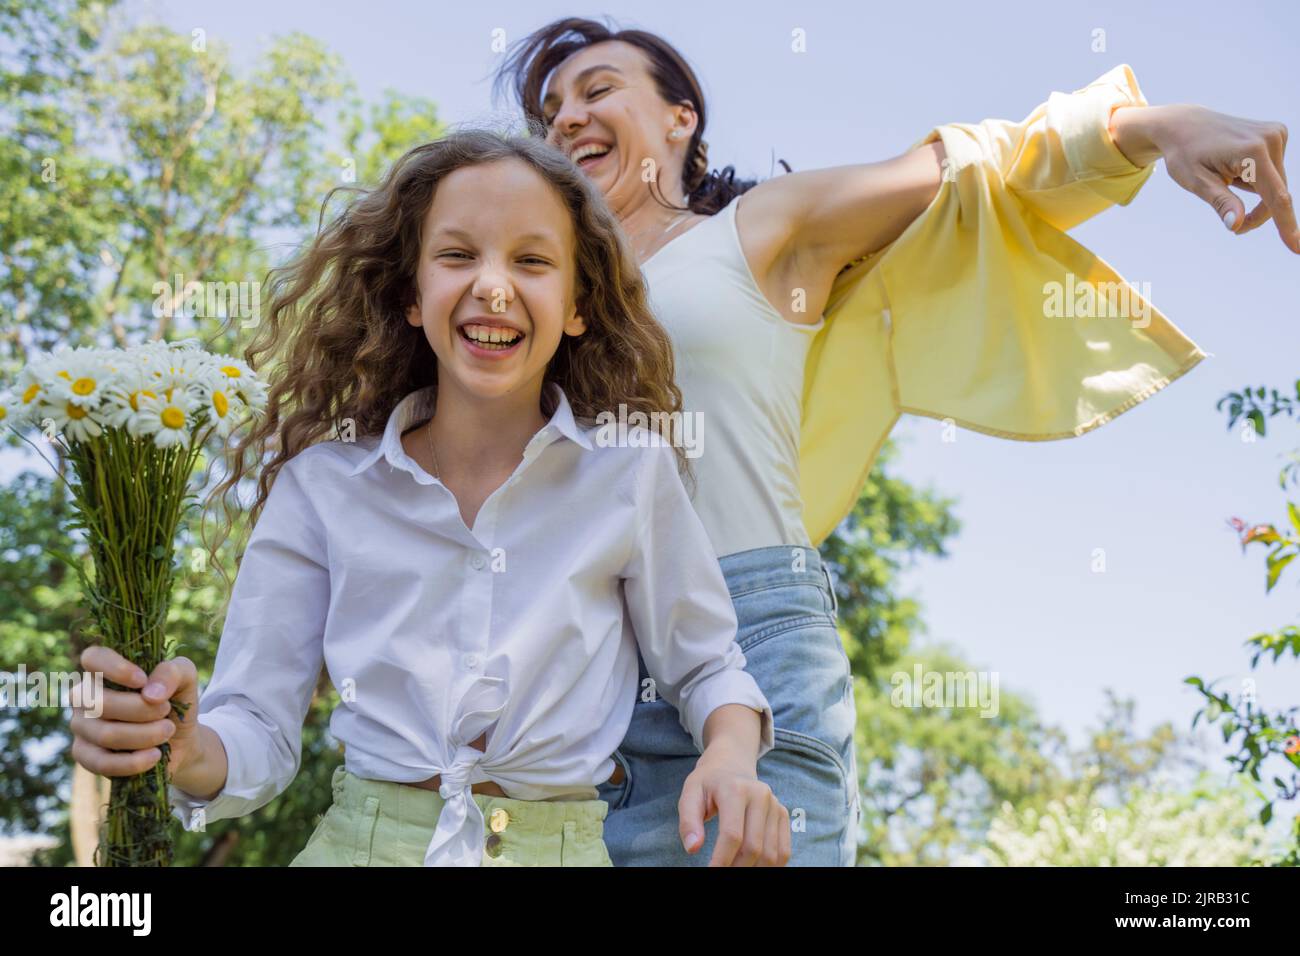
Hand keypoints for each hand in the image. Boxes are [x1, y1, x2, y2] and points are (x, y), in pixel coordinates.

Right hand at [70, 645, 200, 778]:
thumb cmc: (174, 699)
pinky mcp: (85, 755)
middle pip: (100, 702)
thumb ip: (172, 672)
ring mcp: (81, 726)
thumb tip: (151, 694)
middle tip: (166, 711)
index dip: (115, 668)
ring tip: (167, 731)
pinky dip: (133, 762)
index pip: (93, 658)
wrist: (179, 738)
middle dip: (141, 709)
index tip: (142, 680)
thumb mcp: (185, 678)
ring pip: (105, 733)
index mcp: (104, 670)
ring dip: (144, 735)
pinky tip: (155, 755)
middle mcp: (86, 696)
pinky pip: (101, 762)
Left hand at [678, 749, 789, 865]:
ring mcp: (775, 805)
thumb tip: (692, 848)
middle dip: (737, 868)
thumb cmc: (708, 783)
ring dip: (754, 870)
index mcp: (735, 789)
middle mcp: (760, 795)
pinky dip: (771, 866)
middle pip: (753, 847)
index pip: (732, 835)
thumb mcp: (690, 794)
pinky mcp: (783, 814)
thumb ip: (688, 821)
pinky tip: (755, 867)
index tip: (711, 872)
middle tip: (722, 873)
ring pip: (771, 853)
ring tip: (735, 870)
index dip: (722, 860)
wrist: (731, 764)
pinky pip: (784, 850)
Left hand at [1140, 104, 1296, 252]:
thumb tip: (1236, 225)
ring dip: (1255, 194)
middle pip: (1277, 195)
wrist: (1184, 125)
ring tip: (1225, 178)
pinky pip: (1273, 172)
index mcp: (1252, 151)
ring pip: (1277, 185)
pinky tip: (1235, 168)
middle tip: (1234, 223)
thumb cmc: (1185, 154)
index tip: (1297, 248)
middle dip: (1258, 213)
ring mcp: (1277, 133)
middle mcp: (1271, 138)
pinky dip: (1256, 179)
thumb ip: (1220, 202)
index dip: (1286, 225)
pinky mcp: (1277, 134)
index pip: (1275, 196)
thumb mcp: (1195, 181)